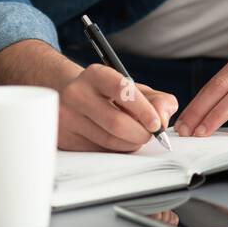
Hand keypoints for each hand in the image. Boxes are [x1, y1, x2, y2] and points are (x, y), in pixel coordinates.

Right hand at [57, 64, 178, 152]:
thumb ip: (157, 100)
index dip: (143, 110)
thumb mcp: (134, 88)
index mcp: (97, 75)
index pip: (122, 91)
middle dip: (140, 133)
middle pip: (116, 122)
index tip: (156, 124)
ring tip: (135, 137)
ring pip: (108, 141)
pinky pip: (98, 151)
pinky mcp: (64, 138)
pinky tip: (117, 140)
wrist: (71, 95)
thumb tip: (162, 118)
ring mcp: (67, 117)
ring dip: (130, 144)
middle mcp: (77, 93)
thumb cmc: (108, 93)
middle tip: (149, 135)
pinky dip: (115, 150)